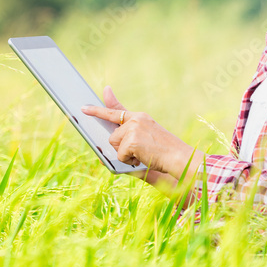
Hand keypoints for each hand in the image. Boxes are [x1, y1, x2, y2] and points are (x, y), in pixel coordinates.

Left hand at [81, 86, 202, 184]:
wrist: (181, 158)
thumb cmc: (166, 157)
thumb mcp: (144, 149)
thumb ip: (123, 150)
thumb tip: (100, 157)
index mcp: (141, 118)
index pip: (117, 109)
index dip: (99, 108)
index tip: (86, 105)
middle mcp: (136, 119)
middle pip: (113, 135)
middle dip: (121, 147)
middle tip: (141, 151)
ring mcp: (133, 127)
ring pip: (114, 144)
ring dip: (125, 155)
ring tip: (144, 155)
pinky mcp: (131, 139)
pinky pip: (120, 154)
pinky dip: (129, 161)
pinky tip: (144, 158)